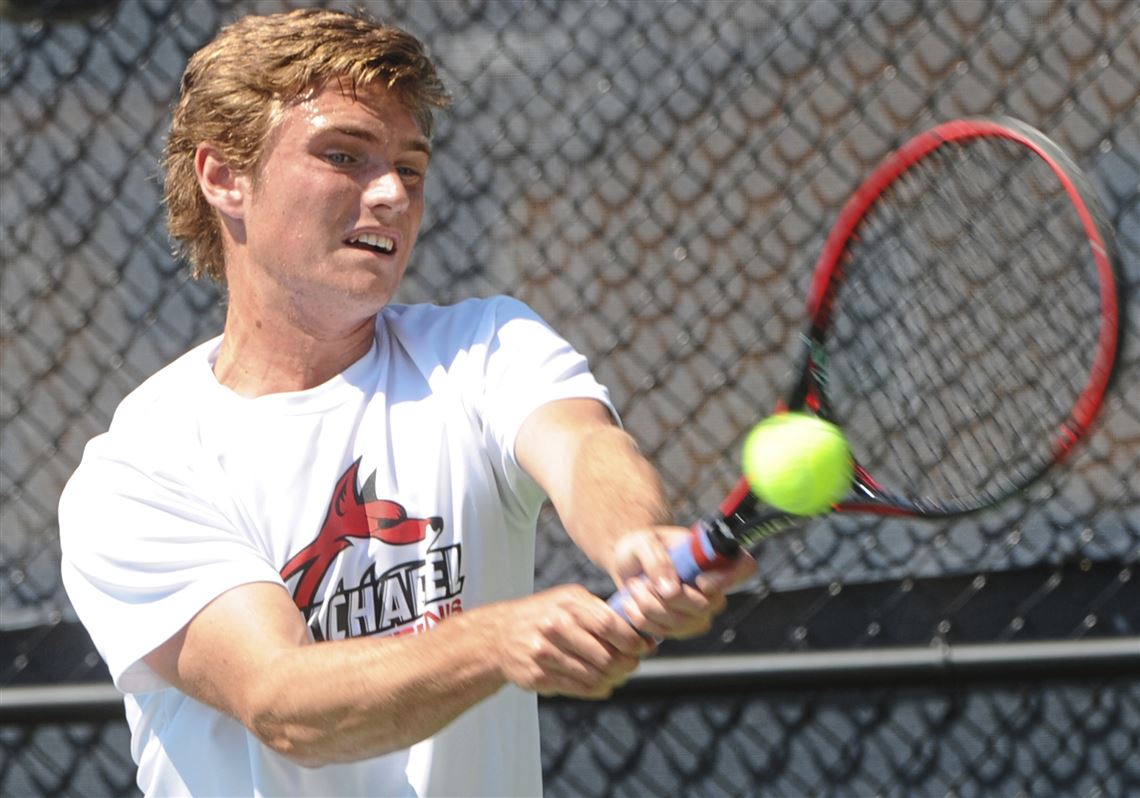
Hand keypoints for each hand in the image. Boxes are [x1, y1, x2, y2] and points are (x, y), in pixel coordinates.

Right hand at [490, 584, 654, 699]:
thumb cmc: (545, 615)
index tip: (645, 647)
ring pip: (595, 676)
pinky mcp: (539, 676)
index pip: (611, 626)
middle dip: (627, 664)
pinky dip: (598, 689)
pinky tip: (603, 684)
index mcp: (568, 604)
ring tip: (618, 675)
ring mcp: (545, 653)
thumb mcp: (569, 600)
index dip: (634, 641)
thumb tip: (640, 630)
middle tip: (633, 664)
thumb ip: (600, 612)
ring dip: (614, 679)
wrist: (501, 635)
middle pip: (606, 655)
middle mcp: (556, 627)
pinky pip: (580, 689)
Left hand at [609, 527, 756, 639]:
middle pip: (705, 605)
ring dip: (649, 608)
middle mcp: (715, 587)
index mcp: (714, 556)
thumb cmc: (642, 547)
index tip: (700, 581)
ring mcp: (701, 611)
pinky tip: (631, 604)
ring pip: (682, 623)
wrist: (628, 564)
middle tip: (639, 582)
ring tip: (632, 589)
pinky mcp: (683, 628)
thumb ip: (657, 561)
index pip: (744, 566)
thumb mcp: (643, 544)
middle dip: (665, 598)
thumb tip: (670, 589)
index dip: (728, 578)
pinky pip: (667, 633)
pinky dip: (643, 620)